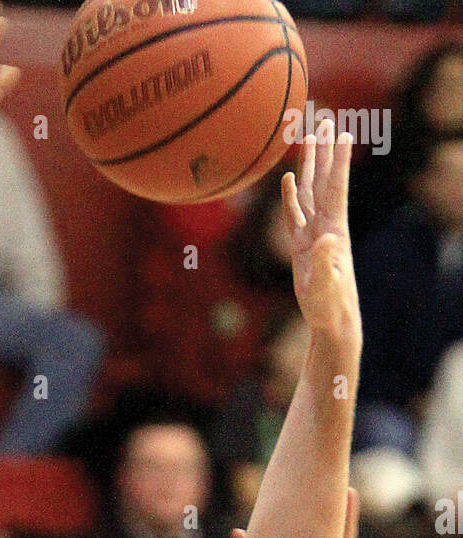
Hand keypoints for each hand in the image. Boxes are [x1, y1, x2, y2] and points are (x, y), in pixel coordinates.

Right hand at [282, 122, 360, 343]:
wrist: (331, 322)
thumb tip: (326, 238)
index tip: (343, 133)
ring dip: (310, 166)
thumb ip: (326, 263)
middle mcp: (325, 227)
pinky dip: (291, 195)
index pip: (335, 189)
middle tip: (325, 121)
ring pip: (310, 192)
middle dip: (324, 152)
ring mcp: (313, 235)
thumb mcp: (326, 287)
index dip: (338, 162)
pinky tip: (289, 179)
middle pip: (323, 181)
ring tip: (309, 138)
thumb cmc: (330, 308)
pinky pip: (294, 214)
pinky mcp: (302, 247)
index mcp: (333, 231)